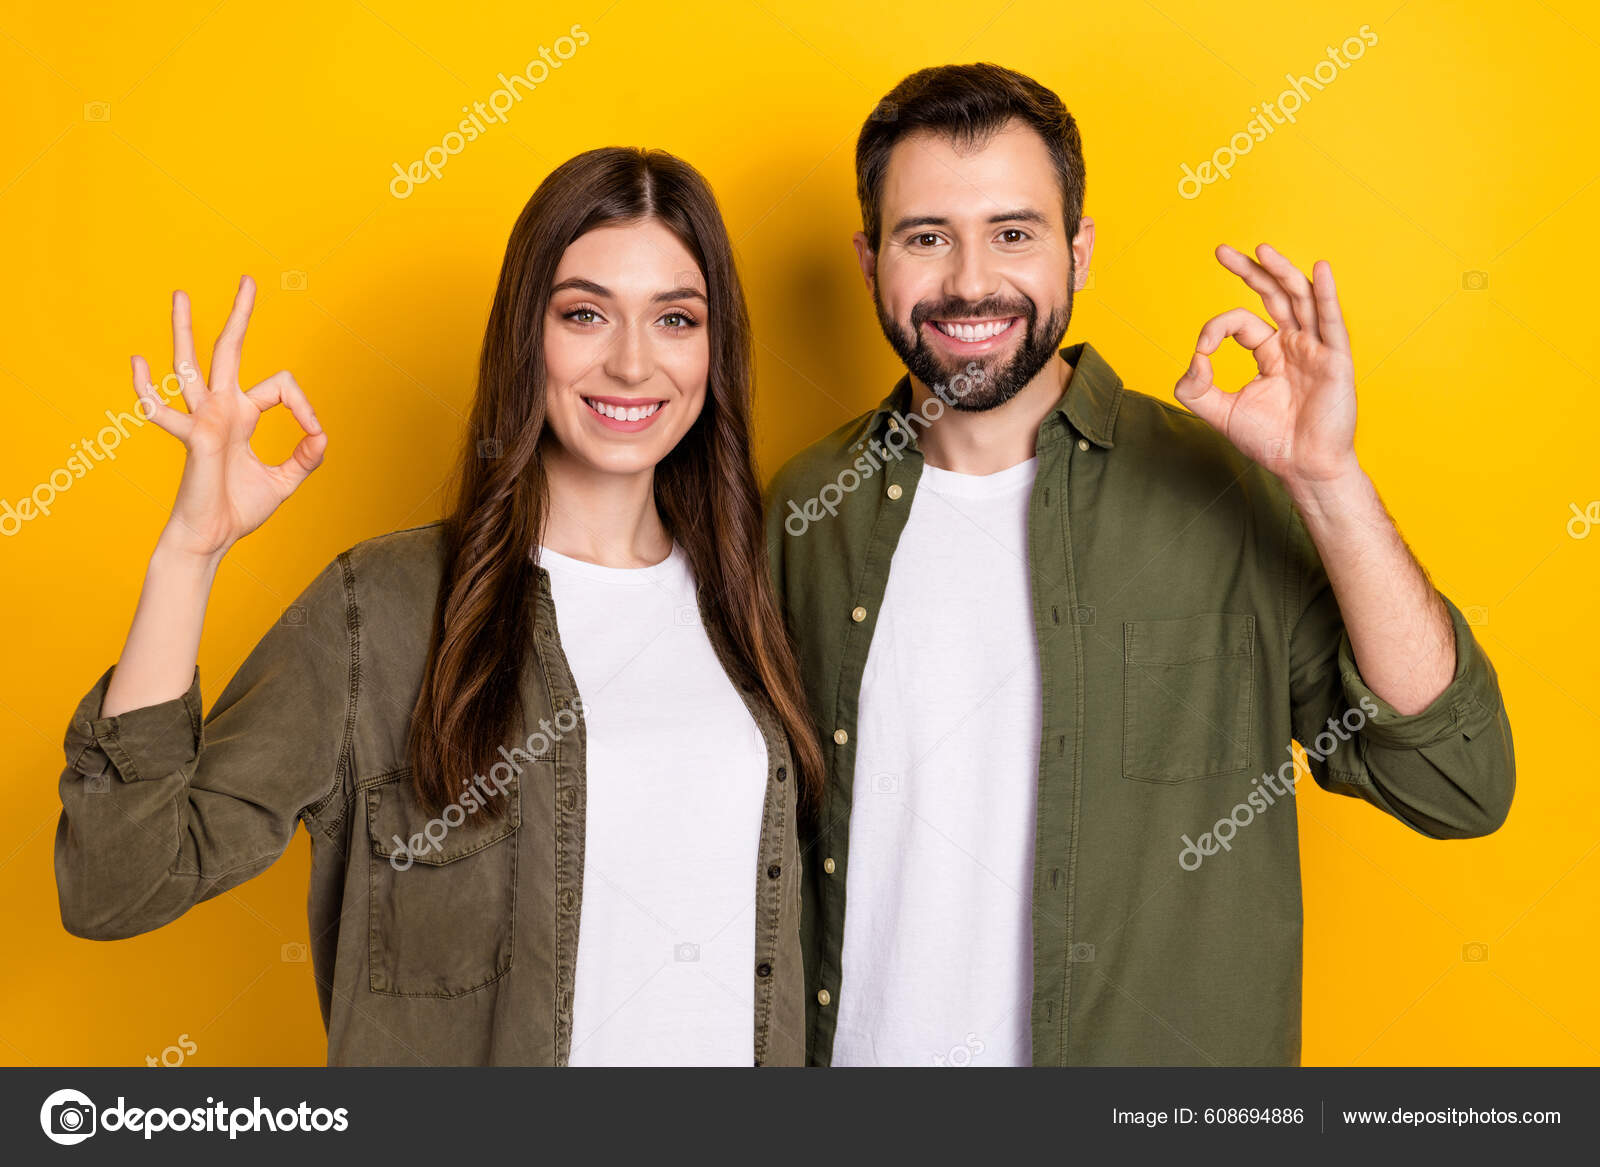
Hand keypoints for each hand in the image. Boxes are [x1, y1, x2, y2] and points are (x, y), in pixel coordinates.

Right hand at [132, 276, 327, 560]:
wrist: (211, 538)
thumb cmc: (238, 509)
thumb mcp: (284, 481)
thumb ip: (304, 457)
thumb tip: (322, 434)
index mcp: (242, 415)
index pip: (280, 386)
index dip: (304, 405)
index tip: (314, 432)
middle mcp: (220, 409)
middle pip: (229, 350)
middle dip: (240, 314)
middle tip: (248, 279)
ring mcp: (203, 419)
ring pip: (190, 366)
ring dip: (185, 329)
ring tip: (181, 295)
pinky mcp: (193, 438)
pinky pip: (166, 411)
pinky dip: (147, 389)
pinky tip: (137, 361)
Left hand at [1173, 243, 1359, 491]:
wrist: (1303, 467)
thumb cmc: (1269, 441)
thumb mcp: (1219, 412)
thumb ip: (1195, 386)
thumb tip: (1193, 357)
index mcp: (1270, 353)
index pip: (1241, 323)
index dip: (1216, 329)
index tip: (1202, 352)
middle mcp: (1294, 344)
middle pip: (1273, 296)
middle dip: (1249, 271)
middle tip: (1221, 250)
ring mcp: (1316, 349)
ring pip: (1300, 299)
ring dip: (1282, 272)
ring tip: (1262, 249)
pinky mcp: (1336, 360)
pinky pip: (1331, 321)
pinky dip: (1326, 294)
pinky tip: (1320, 269)